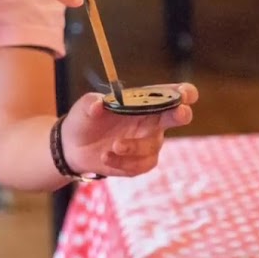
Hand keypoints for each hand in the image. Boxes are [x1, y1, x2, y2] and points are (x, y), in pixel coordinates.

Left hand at [60, 83, 198, 177]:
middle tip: (180, 113)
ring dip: (135, 146)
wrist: (73, 147)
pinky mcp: (140, 162)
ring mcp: (148, 142)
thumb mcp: (83, 108)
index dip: (182, 92)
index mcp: (142, 102)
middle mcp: (151, 121)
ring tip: (113, 145)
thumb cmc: (85, 120)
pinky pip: (141, 165)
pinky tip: (106, 157)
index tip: (185, 93)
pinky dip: (123, 162)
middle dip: (181, 114)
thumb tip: (98, 105)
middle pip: (175, 117)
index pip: (168, 94)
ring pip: (153, 145)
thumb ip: (90, 103)